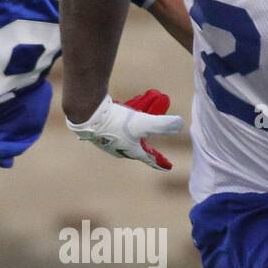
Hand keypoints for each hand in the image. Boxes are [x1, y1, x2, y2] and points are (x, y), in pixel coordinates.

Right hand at [66, 89, 183, 170]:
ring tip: (147, 100)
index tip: (169, 167)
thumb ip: (163, 124)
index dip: (160, 161)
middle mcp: (120, 147)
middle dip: (153, 128)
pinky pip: (121, 119)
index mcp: (130, 151)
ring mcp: (109, 137)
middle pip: (142, 139)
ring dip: (141, 114)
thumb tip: (180, 124)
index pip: (150, 158)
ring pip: (131, 127)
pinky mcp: (102, 126)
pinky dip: (129, 111)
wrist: (87, 113)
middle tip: (160, 115)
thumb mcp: (143, 123)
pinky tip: (130, 102)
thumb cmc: (115, 121)